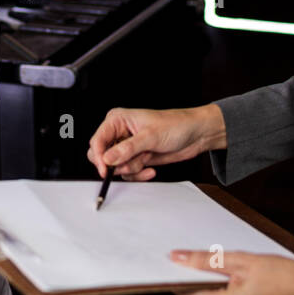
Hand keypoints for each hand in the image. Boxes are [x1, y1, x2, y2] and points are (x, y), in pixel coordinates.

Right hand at [87, 106, 223, 180]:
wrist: (195, 134)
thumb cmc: (175, 125)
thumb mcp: (150, 136)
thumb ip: (127, 149)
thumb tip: (108, 159)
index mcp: (118, 120)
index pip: (98, 140)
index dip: (99, 156)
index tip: (106, 170)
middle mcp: (119, 133)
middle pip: (102, 156)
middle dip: (118, 164)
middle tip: (134, 162)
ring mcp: (127, 147)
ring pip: (115, 167)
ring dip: (132, 168)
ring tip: (147, 158)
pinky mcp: (135, 158)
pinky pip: (128, 173)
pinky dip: (138, 174)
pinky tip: (151, 168)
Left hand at [169, 250, 293, 294]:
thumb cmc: (282, 275)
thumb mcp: (242, 261)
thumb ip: (207, 259)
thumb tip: (178, 257)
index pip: (186, 292)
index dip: (174, 274)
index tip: (163, 258)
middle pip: (196, 293)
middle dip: (187, 273)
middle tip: (180, 252)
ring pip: (207, 292)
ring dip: (201, 275)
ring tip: (202, 256)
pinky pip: (219, 292)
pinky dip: (214, 279)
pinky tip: (218, 265)